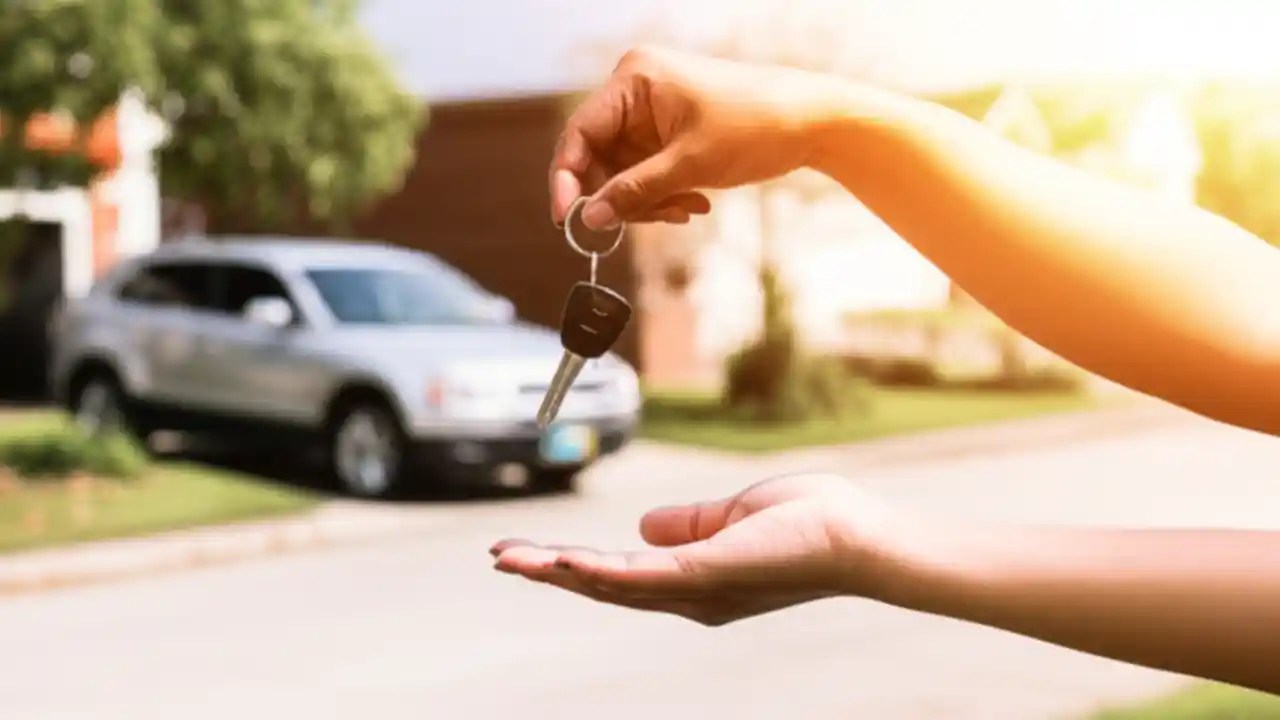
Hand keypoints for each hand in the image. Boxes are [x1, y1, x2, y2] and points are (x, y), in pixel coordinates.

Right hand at [490, 473, 909, 625]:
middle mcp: (689, 595)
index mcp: (692, 579)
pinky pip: (644, 575)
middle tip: (499, 557)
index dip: (570, 565)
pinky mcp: (709, 574)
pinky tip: (564, 562)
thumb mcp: (734, 516)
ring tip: (511, 559)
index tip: (528, 552)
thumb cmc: (812, 523)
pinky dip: (599, 571)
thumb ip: (689, 524)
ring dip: (557, 572)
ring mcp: (697, 588)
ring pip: (613, 584)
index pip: (618, 574)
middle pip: (603, 586)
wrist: (862, 536)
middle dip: (548, 573)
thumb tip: (644, 526)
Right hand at [549, 45, 846, 228]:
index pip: (580, 133)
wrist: (812, 123)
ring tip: (685, 209)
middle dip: (622, 196)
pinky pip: (647, 174)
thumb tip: (589, 217)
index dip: (567, 178)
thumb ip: (634, 192)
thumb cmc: (755, 126)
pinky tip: (693, 204)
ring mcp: (653, 114)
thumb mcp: (689, 165)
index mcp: (634, 79)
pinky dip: (663, 195)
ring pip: (623, 173)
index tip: (565, 218)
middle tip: (650, 218)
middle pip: (599, 158)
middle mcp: (637, 92)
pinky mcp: (669, 134)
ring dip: (648, 201)